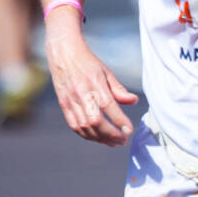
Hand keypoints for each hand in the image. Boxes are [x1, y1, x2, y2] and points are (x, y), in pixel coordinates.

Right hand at [45, 29, 137, 144]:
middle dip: (111, 134)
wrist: (63, 54)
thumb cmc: (88, 64)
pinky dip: (87, 135)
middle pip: (96, 121)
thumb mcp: (106, 72)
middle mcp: (81, 93)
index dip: (120, 120)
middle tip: (123, 140)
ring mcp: (70, 100)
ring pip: (85, 127)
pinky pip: (75, 126)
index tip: (129, 130)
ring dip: (100, 138)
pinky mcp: (64, 105)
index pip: (108, 106)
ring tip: (113, 142)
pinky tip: (98, 138)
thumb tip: (134, 101)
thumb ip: (119, 89)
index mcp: (94, 82)